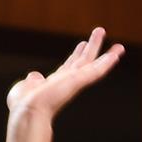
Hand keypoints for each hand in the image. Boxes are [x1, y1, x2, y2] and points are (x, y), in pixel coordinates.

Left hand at [6, 27, 123, 119]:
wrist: (28, 111)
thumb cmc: (24, 104)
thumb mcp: (26, 87)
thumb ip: (32, 81)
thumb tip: (34, 76)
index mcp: (55, 82)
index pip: (69, 66)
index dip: (76, 54)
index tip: (82, 44)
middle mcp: (67, 81)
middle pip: (83, 60)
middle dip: (92, 46)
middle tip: (100, 31)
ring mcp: (74, 81)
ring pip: (91, 63)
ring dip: (102, 50)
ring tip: (117, 44)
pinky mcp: (78, 81)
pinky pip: (95, 71)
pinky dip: (106, 63)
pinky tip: (115, 55)